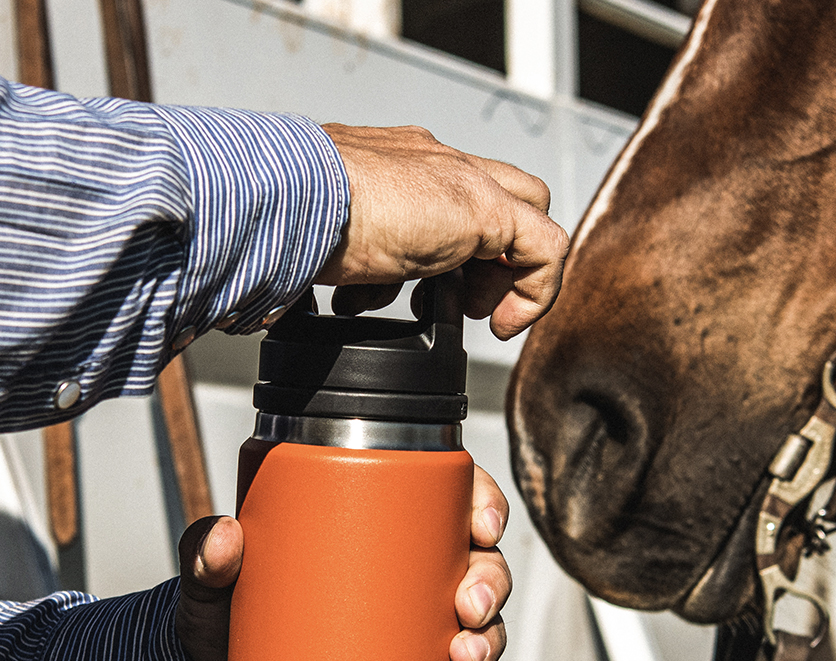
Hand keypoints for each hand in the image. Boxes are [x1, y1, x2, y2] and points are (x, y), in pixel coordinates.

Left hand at [175, 465, 512, 660]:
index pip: (447, 498)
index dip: (484, 502)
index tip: (481, 525)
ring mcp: (414, 629)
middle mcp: (408, 574)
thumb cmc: (224, 622)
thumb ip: (207, 555)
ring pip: (484, 623)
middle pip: (478, 562)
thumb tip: (223, 540)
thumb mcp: (212, 585)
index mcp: (377, 526)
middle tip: (467, 607)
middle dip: (490, 582)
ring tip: (464, 660)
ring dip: (491, 640)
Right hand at [316, 124, 568, 339]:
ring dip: (508, 276)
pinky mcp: (485, 208)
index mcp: (398, 164)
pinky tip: (502, 324)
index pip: (454, 190)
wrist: (289, 197)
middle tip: (462, 302)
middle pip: (504, 194)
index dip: (459, 246)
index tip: (433, 294)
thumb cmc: (292, 220)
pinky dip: (534, 293)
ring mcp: (463, 178)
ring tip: (477, 315)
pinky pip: (546, 248)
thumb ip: (352, 253)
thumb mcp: (331, 239)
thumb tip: (344, 293)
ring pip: (531, 214)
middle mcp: (435, 161)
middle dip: (491, 257)